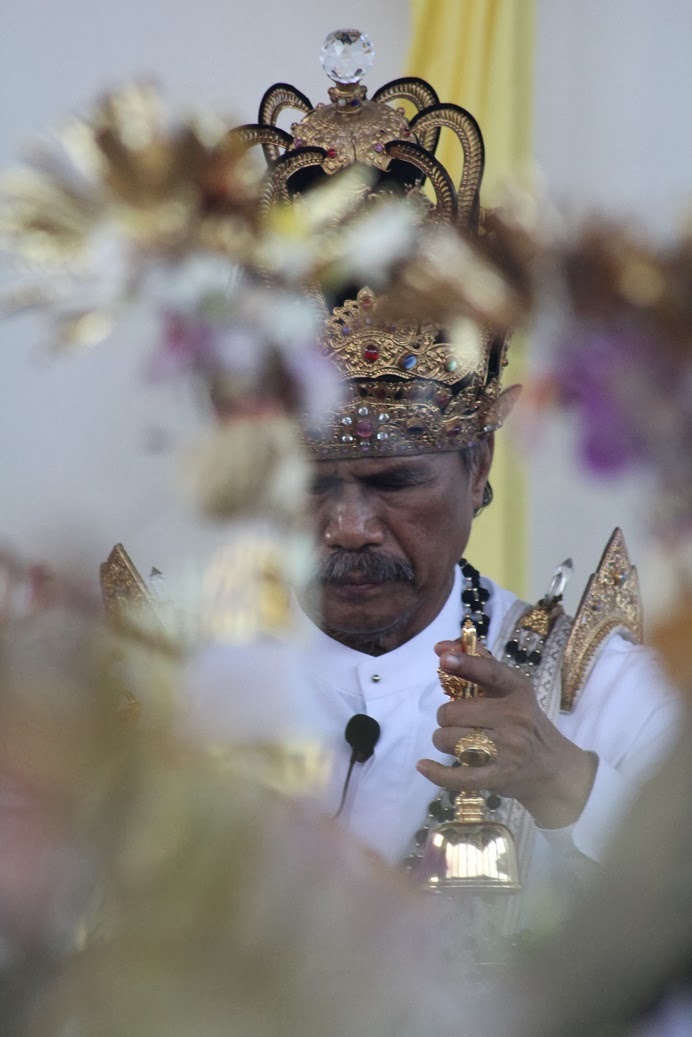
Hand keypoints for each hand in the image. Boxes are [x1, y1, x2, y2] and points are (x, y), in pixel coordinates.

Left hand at [416, 639, 597, 828]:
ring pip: (449, 740)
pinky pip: (457, 776)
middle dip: (446, 717)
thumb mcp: (510, 690)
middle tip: (457, 721)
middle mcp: (515, 718)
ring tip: (457, 741)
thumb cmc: (523, 722)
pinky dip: (436, 772)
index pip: (490, 672)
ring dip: (444, 741)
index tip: (443, 658)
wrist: (552, 768)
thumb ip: (478, 663)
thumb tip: (442, 647)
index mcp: (518, 691)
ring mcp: (507, 750)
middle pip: (454, 712)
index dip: (465, 664)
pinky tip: (424, 765)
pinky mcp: (498, 777)